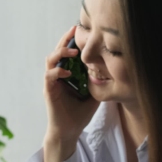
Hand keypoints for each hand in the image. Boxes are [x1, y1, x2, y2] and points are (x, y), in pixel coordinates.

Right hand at [43, 26, 99, 161]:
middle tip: (74, 30)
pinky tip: (67, 73)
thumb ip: (98, 81)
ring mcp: (52, 82)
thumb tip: (112, 69)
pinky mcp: (49, 91)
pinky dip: (57, 72)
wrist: (69, 131)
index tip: (83, 30)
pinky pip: (49, 76)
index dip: (73, 41)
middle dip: (66, 40)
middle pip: (58, 51)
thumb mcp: (94, 94)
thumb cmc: (80, 114)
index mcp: (68, 74)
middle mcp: (58, 75)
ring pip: (50, 60)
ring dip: (60, 53)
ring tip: (73, 52)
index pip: (69, 53)